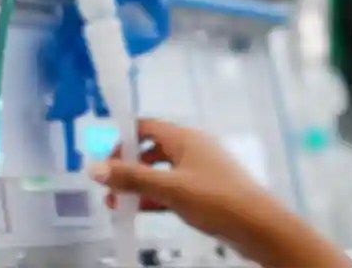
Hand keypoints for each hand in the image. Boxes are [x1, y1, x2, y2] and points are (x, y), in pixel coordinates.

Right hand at [88, 119, 351, 267]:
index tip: (105, 161)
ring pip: (160, 172)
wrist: (257, 225)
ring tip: (117, 205)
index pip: (147, 126)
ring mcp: (199, 170)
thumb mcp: (169, 189)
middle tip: (108, 189)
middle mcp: (192, 149)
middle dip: (127, 167)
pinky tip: (139, 212)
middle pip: (151, 150)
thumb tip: (94, 168)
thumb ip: (132, 178)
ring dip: (138, 185)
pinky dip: (154, 197)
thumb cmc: (216, 200)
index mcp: (185, 138)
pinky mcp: (204, 190)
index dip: (123, 139)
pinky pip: (172, 188)